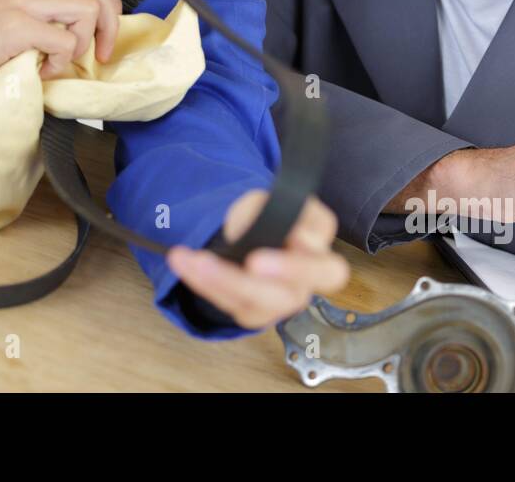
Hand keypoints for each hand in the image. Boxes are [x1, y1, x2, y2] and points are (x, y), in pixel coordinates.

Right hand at [0, 0, 120, 91]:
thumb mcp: (14, 10)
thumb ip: (47, 9)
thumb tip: (91, 27)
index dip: (109, 6)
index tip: (101, 38)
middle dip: (108, 25)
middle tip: (95, 54)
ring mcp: (22, 0)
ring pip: (88, 10)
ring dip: (81, 44)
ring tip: (56, 60)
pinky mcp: (15, 26)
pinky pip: (64, 42)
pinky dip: (60, 63)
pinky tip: (38, 69)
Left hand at [165, 190, 349, 330]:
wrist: (248, 239)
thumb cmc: (266, 219)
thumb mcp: (269, 201)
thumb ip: (274, 210)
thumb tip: (279, 230)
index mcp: (318, 256)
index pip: (329, 270)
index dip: (308, 259)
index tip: (292, 237)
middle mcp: (302, 287)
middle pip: (296, 295)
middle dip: (271, 281)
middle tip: (253, 263)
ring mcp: (275, 304)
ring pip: (255, 303)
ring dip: (222, 280)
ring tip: (195, 260)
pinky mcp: (251, 313)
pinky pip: (226, 302)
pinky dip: (202, 281)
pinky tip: (185, 262)